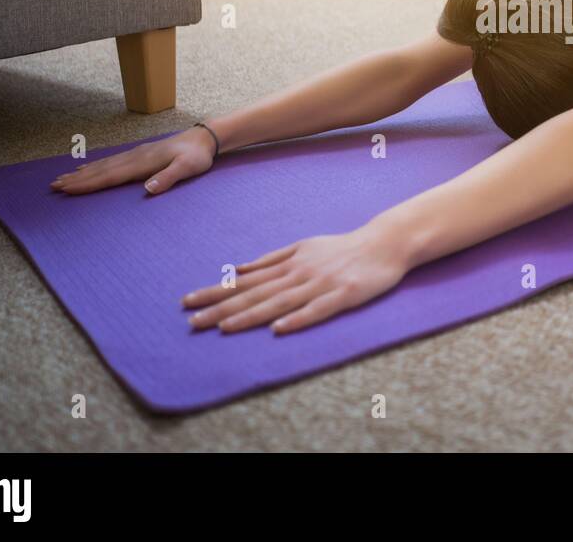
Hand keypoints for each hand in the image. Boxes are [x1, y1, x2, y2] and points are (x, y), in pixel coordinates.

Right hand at [51, 125, 215, 194]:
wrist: (204, 138)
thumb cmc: (196, 156)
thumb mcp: (187, 168)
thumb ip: (168, 178)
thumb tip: (147, 190)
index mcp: (142, 163)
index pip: (110, 176)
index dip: (88, 184)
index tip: (68, 190)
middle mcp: (134, 157)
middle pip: (101, 170)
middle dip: (77, 179)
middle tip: (54, 186)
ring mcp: (135, 154)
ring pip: (103, 165)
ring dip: (83, 173)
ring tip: (63, 179)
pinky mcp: (139, 154)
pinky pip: (111, 162)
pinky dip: (96, 167)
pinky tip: (88, 169)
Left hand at [182, 228, 408, 333]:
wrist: (385, 243)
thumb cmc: (342, 247)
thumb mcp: (303, 246)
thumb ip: (272, 259)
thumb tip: (238, 268)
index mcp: (288, 263)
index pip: (245, 281)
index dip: (216, 292)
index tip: (187, 302)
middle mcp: (299, 273)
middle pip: (255, 294)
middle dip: (222, 308)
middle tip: (193, 322)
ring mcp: (321, 284)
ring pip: (280, 303)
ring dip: (250, 316)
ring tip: (224, 328)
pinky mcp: (344, 295)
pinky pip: (318, 310)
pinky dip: (298, 319)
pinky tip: (279, 330)